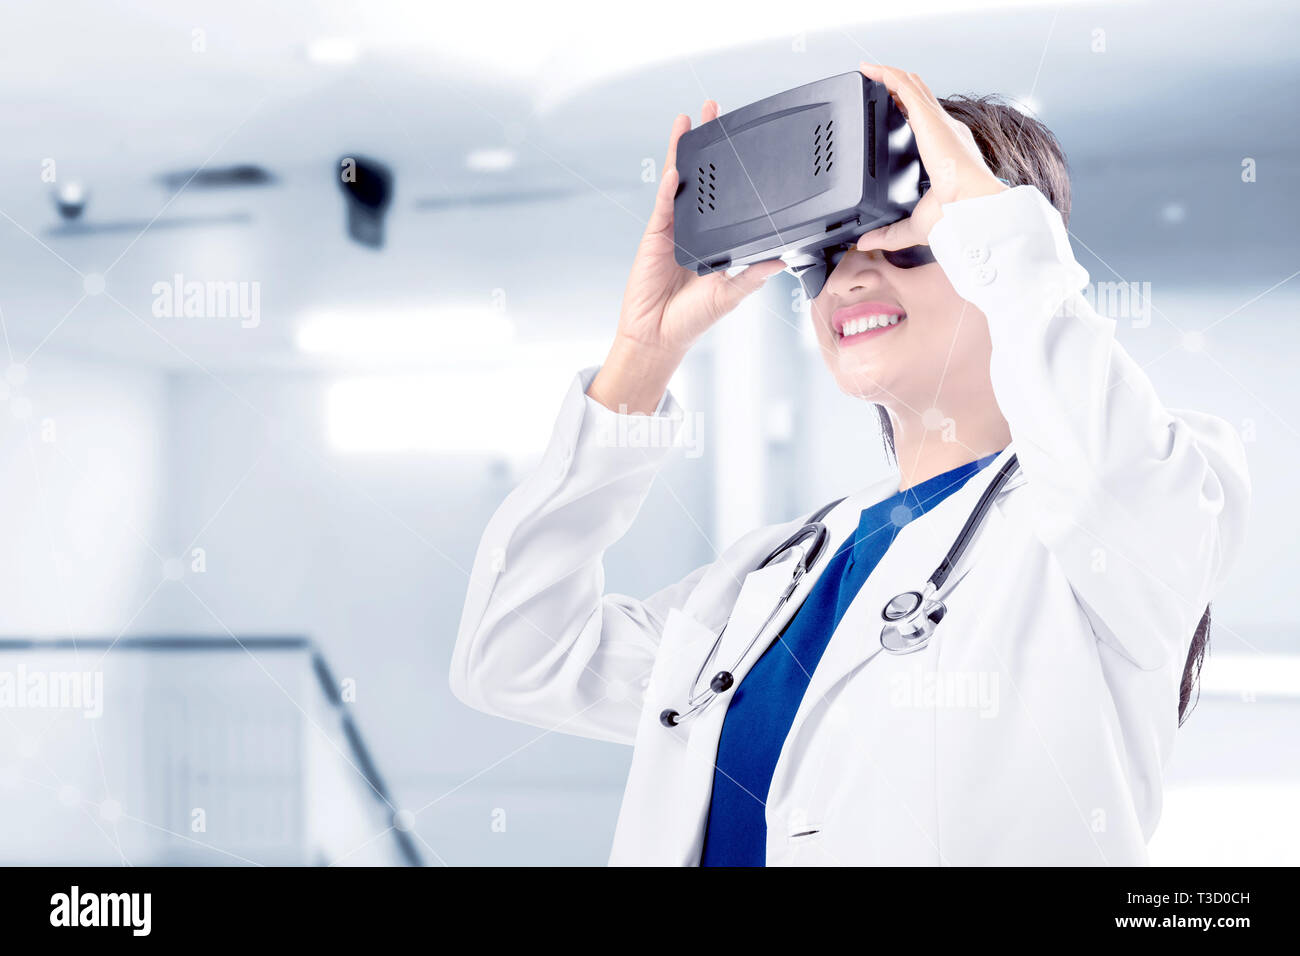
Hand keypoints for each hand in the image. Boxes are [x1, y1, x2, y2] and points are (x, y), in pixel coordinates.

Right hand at [588, 103, 785, 413]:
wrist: (658, 335)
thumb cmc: (692, 319)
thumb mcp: (732, 294)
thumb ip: (754, 273)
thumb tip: (784, 257)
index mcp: (713, 236)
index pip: (724, 194)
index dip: (732, 167)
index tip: (745, 142)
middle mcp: (692, 226)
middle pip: (699, 174)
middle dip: (706, 142)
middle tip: (714, 109)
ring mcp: (672, 227)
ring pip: (677, 180)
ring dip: (682, 149)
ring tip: (688, 119)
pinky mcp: (655, 236)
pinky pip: (664, 205)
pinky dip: (670, 187)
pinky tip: (677, 168)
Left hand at [854, 63, 1007, 253]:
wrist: (970, 207)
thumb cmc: (956, 216)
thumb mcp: (913, 226)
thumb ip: (888, 233)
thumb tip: (865, 242)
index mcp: (945, 152)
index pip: (927, 124)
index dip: (908, 112)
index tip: (891, 109)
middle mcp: (944, 131)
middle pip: (920, 97)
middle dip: (898, 87)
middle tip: (875, 83)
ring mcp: (937, 121)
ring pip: (912, 86)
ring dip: (891, 75)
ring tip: (869, 70)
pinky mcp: (928, 117)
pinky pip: (905, 86)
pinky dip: (887, 74)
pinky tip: (871, 70)